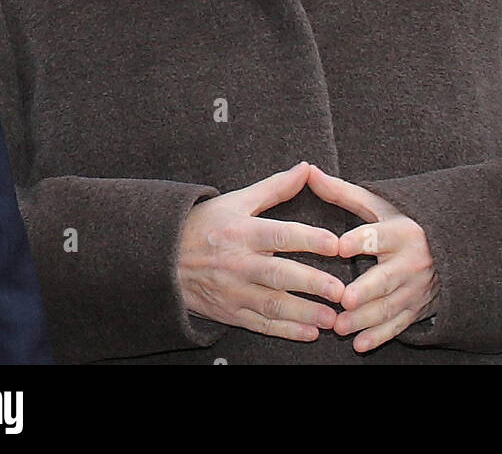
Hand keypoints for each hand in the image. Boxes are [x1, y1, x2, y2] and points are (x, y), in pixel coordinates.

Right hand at [178, 162, 344, 341]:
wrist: (160, 259)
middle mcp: (238, 263)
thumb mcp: (236, 201)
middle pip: (279, 275)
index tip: (336, 245)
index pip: (280, 235)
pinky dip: (285, 331)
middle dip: (311, 284)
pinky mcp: (229, 312)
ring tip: (332, 319)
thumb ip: (276, 187)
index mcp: (242, 232)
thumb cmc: (204, 225)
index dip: (309, 239)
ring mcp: (233, 291)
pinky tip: (309, 333)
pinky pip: (260, 324)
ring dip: (304, 314)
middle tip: (341, 291)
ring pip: (272, 306)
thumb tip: (307, 168)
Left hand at [305, 167, 438, 352]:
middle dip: (365, 291)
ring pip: (389, 306)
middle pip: (385, 278)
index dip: (360, 240)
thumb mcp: (380, 206)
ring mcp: (415, 288)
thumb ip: (343, 193)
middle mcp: (411, 261)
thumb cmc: (405, 222)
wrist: (454, 247)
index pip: (378, 236)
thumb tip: (308, 171)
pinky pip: (398, 325)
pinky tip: (360, 344)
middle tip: (343, 300)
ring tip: (340, 327)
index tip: (340, 246)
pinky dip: (380, 336)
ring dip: (365, 319)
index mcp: (401, 231)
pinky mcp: (417, 308)